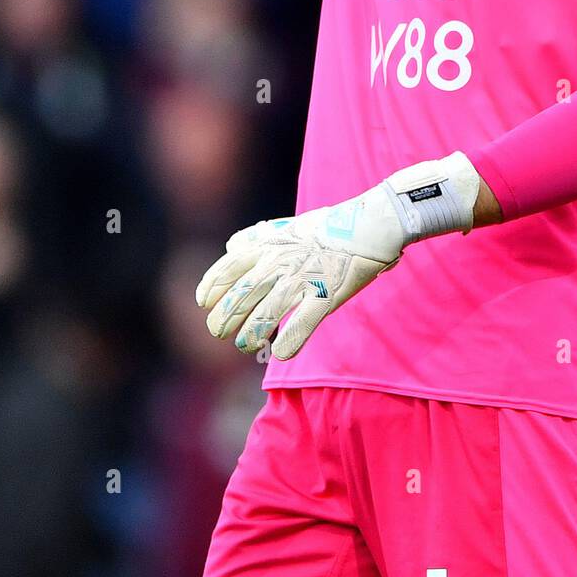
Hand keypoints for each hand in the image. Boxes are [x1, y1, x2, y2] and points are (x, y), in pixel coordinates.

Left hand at [196, 151, 480, 359]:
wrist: (374, 223)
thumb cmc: (333, 225)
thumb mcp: (290, 224)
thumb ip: (258, 236)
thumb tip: (230, 246)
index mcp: (271, 243)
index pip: (229, 267)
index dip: (212, 287)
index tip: (203, 302)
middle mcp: (281, 261)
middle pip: (241, 295)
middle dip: (224, 318)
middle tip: (218, 333)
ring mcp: (303, 279)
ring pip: (266, 314)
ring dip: (251, 334)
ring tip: (245, 345)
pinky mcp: (327, 295)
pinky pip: (302, 325)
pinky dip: (289, 342)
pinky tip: (280, 354)